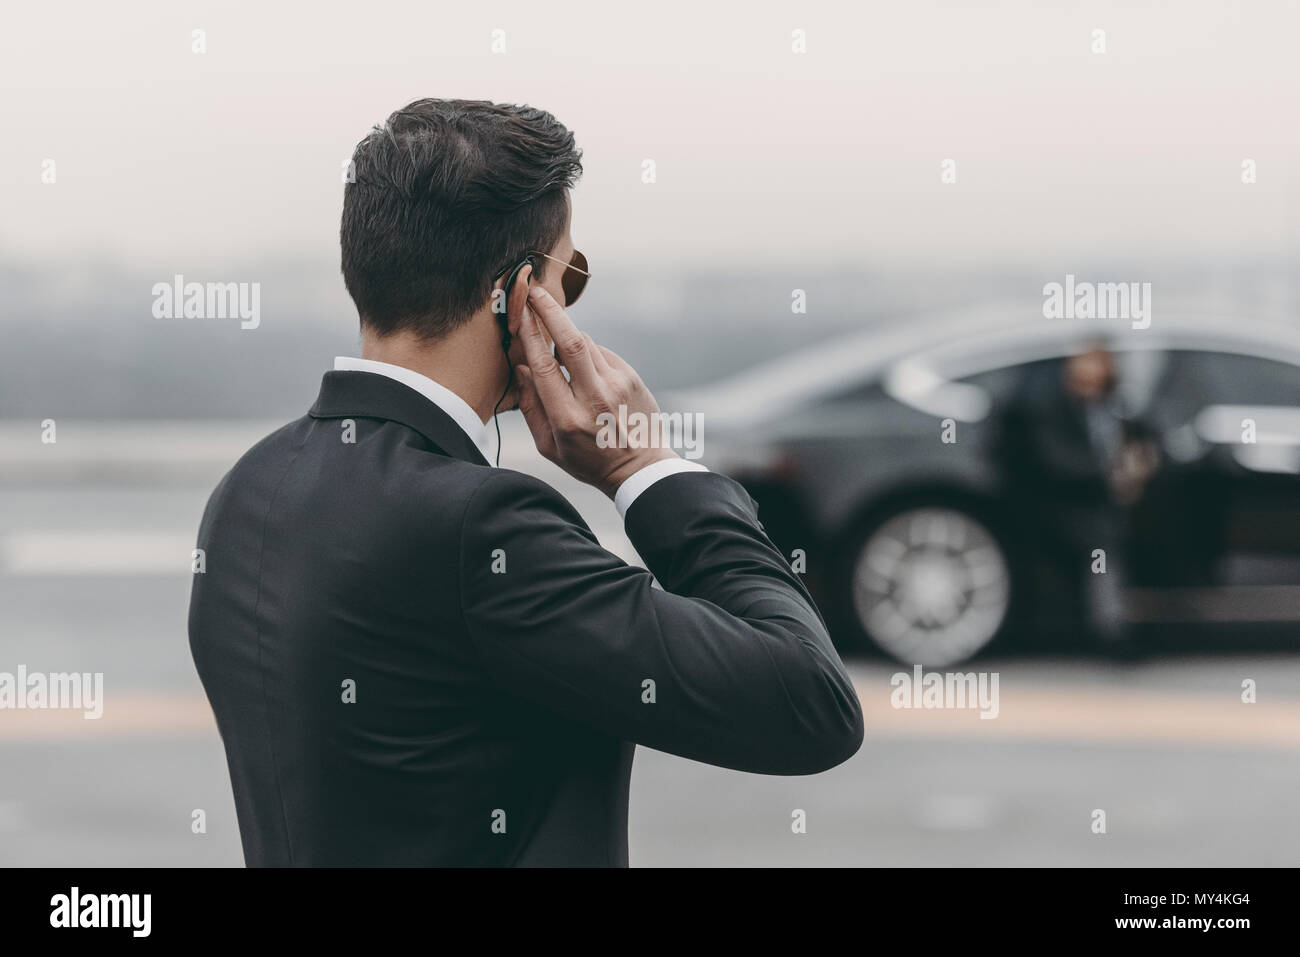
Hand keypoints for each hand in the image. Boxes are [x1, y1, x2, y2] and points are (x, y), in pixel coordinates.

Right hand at [512, 282, 677, 498]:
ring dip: (566, 335)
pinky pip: (601, 353)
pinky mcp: (631, 377)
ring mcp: (617, 385)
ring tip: (556, 340)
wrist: (640, 468)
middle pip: (570, 342)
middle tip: (535, 290)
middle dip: (550, 311)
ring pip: (586, 343)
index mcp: (568, 419)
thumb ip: (530, 407)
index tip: (520, 314)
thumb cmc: (588, 460)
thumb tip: (521, 368)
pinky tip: (584, 371)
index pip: (545, 367)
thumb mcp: (549, 446)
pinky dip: (586, 353)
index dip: (530, 336)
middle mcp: (595, 398)